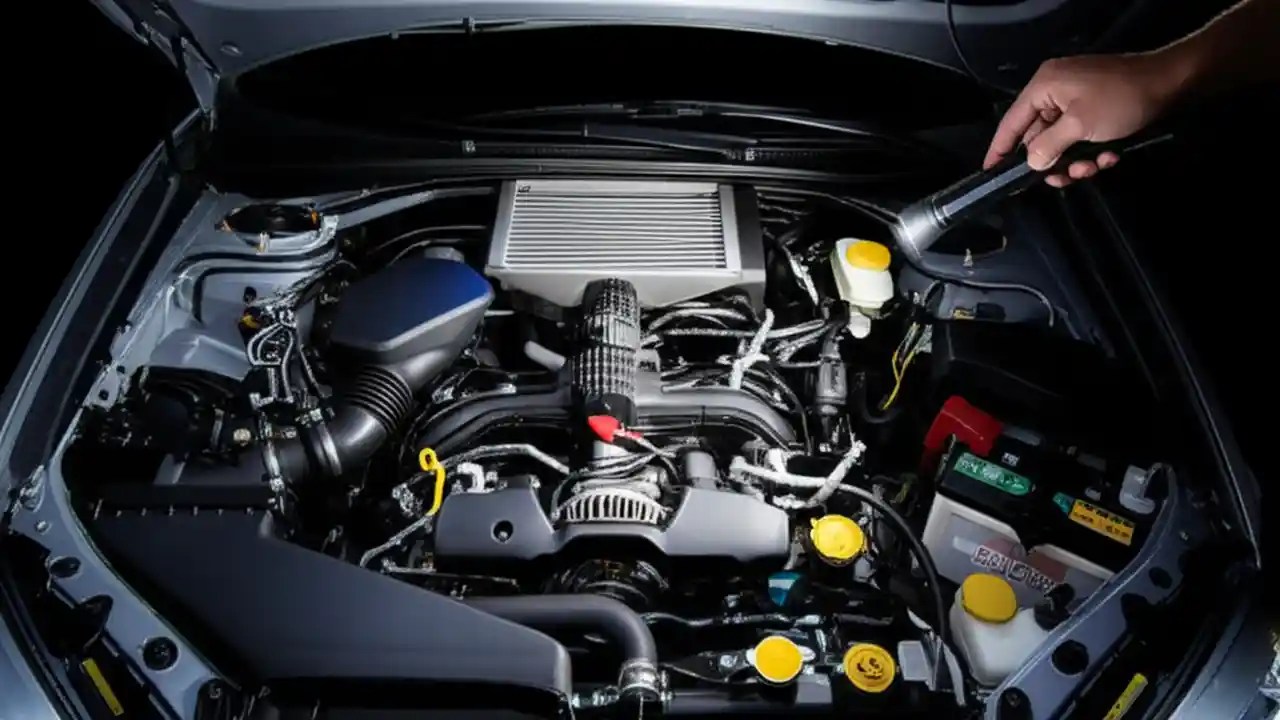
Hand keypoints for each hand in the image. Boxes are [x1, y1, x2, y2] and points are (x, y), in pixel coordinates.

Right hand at [983, 53, 1180, 185]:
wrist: (1172, 83)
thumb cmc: (1121, 98)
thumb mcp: (1080, 125)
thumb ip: (1048, 146)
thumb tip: (1031, 162)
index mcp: (1044, 87)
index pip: (1011, 123)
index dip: (999, 149)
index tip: (989, 172)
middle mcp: (1055, 92)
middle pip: (1038, 138)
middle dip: (1053, 161)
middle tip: (1066, 177)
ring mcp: (1076, 102)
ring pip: (1061, 143)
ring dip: (1075, 161)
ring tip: (1094, 166)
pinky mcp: (1094, 111)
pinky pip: (1080, 138)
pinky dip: (1092, 151)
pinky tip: (1109, 155)